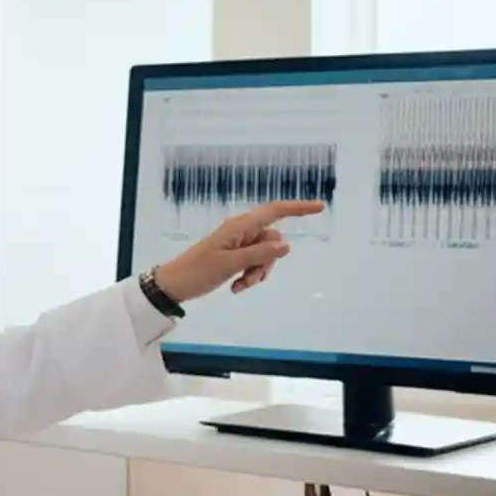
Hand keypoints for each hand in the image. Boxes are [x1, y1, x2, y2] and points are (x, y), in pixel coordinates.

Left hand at [153, 199, 324, 302]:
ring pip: (264, 256)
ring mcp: (238, 244)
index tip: (320, 207)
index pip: (274, 211)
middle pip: (272, 242)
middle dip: (267, 263)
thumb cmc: (199, 271)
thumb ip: (260, 254)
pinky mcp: (234, 256)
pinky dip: (249, 276)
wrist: (175, 284)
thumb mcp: (232, 264)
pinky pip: (253, 264)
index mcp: (239, 226)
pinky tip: (236, 288)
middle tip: (249, 279)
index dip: (298, 208)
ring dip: (257, 273)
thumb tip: (286, 245)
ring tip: (240, 285)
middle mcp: (241, 231)